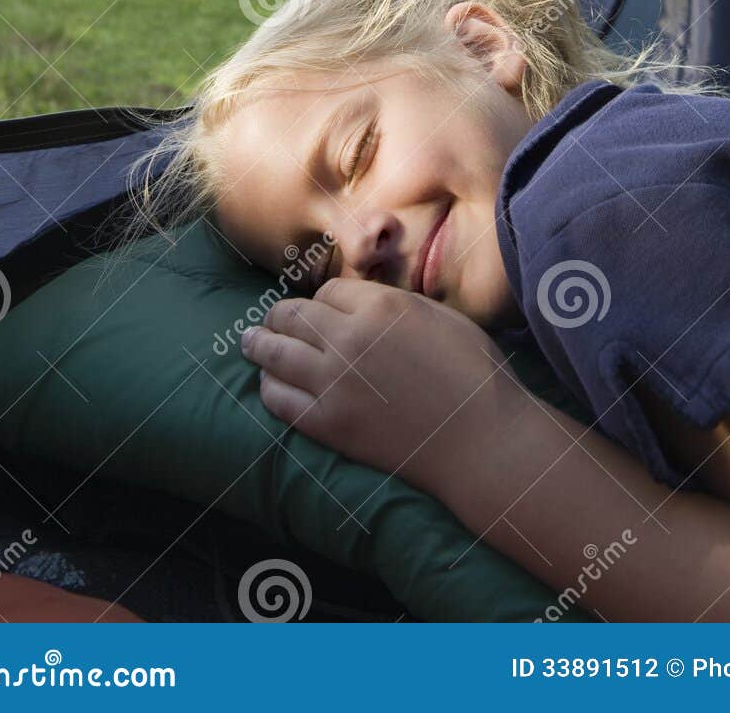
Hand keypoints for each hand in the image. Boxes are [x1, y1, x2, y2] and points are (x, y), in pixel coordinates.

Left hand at [241, 278, 516, 493]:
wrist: (480, 439)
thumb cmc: (473, 374)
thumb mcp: (438, 316)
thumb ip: (394, 305)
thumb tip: (364, 304)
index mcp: (380, 305)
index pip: (327, 291)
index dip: (322, 300)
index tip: (321, 310)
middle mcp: (348, 338)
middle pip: (292, 315)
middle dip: (279, 316)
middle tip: (268, 320)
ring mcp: (334, 383)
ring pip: (276, 352)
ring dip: (258, 344)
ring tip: (249, 342)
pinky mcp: (329, 424)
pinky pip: (280, 399)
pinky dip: (269, 386)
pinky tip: (268, 382)